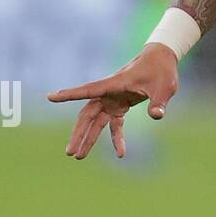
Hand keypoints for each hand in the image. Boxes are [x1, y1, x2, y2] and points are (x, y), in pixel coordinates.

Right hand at [47, 43, 179, 159]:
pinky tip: (121, 153)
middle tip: (70, 152)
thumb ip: (159, 102)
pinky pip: (114, 124)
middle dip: (78, 133)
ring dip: (88, 138)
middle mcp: (109, 93)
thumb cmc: (162, 70)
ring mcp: (113, 99)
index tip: (51, 97)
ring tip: (79, 156)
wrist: (163, 60)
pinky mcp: (120, 105)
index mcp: (114, 84)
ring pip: (95, 121)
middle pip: (88, 115)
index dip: (70, 94)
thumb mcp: (164, 87)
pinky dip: (116, 137)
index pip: (88, 90)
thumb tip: (157, 116)